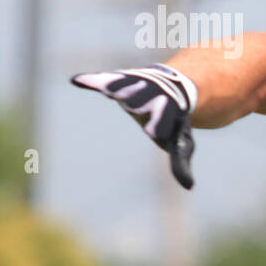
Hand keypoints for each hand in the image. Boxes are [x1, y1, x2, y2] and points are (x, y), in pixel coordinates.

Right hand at [70, 64, 198, 187]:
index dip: (159, 125)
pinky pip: (103, 79)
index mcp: (170, 111)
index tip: (154, 132)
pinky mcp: (119, 81)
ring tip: (108, 91)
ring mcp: (136, 86)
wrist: (172, 90)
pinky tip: (77, 80)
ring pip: (123, 87)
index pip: (161, 118)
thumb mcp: (181, 144)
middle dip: (138, 104)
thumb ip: (180, 163)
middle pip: (140, 102)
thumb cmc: (174, 124)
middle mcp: (153, 96)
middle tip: (134, 106)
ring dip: (117, 87)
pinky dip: (92, 80)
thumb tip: (189, 186)